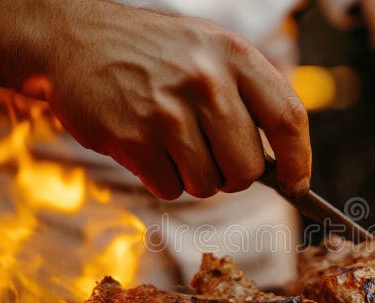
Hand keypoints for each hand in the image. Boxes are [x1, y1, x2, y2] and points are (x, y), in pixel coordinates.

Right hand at [0, 0, 311, 198]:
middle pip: (248, 167)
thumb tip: (285, 165)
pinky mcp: (133, 138)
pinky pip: (171, 189)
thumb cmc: (153, 54)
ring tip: (173, 143)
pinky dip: (163, 180)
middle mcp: (205, 80)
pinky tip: (147, 147)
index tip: (297, 184)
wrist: (74, 41)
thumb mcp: (209, 49)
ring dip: (195, 178)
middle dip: (234, 175)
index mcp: (234, 55)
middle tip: (214, 157)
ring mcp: (167, 111)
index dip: (299, 160)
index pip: (288, 119)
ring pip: (209, 185)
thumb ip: (249, 94)